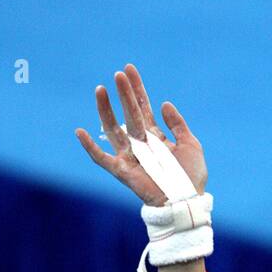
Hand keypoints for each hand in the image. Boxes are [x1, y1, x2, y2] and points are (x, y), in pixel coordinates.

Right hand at [75, 62, 207, 204]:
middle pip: (129, 113)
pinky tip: (79, 132)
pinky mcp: (122, 171)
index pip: (143, 107)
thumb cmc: (191, 177)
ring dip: (105, 110)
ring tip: (100, 89)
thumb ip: (178, 124)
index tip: (129, 68)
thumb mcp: (190, 144)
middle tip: (118, 74)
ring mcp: (130, 156)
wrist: (187, 202)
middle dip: (124, 93)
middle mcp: (141, 144)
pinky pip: (101, 158)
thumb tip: (164, 104)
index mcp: (156, 137)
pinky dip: (90, 147)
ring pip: (113, 129)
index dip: (136, 89)